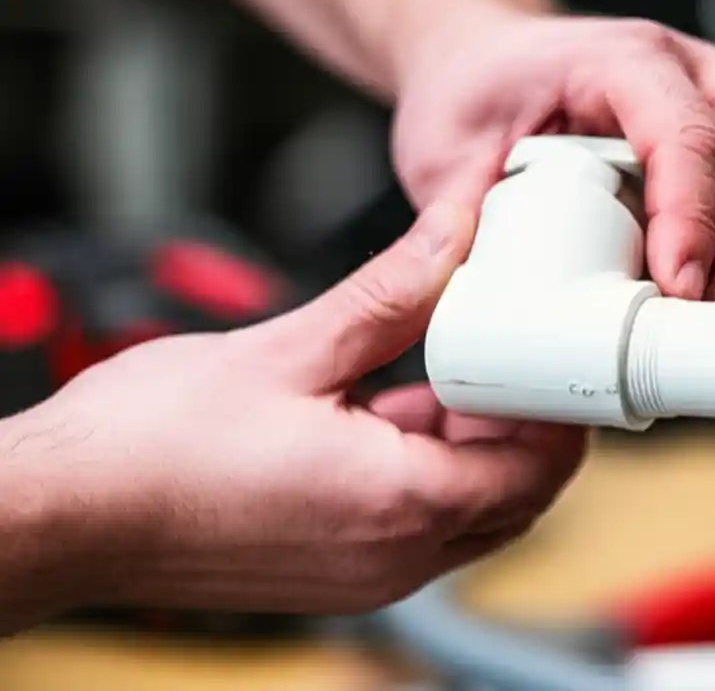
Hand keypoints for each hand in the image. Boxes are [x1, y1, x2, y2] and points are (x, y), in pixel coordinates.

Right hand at [2, 208, 584, 619]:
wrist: (60, 513)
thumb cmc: (148, 447)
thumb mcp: (289, 348)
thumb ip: (389, 295)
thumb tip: (451, 238)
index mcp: (398, 504)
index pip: (536, 469)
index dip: (556, 410)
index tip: (549, 355)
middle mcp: (394, 558)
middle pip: (514, 498)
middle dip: (521, 428)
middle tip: (501, 354)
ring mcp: (365, 576)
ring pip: (466, 512)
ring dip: (471, 447)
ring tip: (439, 370)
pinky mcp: (334, 571)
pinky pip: (415, 524)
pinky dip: (424, 471)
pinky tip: (389, 408)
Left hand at [391, 14, 714, 301]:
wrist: (487, 68)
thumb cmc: (477, 96)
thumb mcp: (446, 153)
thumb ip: (454, 224)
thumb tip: (472, 302)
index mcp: (620, 61)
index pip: (685, 132)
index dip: (692, 216)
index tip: (677, 287)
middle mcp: (689, 73)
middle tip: (703, 299)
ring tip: (703, 309)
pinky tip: (709, 294)